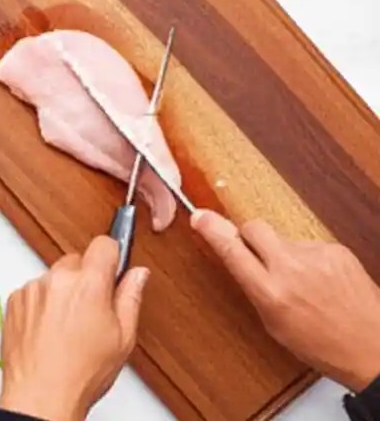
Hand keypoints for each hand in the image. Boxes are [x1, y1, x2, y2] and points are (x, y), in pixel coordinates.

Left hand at [0, 236, 149, 420]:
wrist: (40, 394)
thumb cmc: (79, 373)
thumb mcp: (122, 338)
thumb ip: (130, 298)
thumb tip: (137, 275)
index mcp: (88, 285)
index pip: (103, 244)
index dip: (112, 255)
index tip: (113, 266)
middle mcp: (56, 281)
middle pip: (76, 260)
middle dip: (86, 278)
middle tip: (91, 310)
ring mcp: (32, 290)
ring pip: (53, 277)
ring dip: (61, 293)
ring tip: (67, 328)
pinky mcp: (14, 301)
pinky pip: (33, 291)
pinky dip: (41, 304)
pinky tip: (49, 330)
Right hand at [192, 210, 379, 390]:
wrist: (374, 346)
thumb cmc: (325, 345)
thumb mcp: (275, 326)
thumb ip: (255, 288)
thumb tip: (238, 260)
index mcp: (272, 294)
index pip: (233, 251)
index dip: (213, 231)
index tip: (200, 217)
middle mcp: (292, 270)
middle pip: (254, 228)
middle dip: (248, 235)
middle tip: (255, 253)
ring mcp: (317, 256)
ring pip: (284, 240)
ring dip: (285, 254)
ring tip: (305, 284)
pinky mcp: (337, 250)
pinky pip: (309, 246)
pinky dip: (310, 260)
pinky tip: (322, 282)